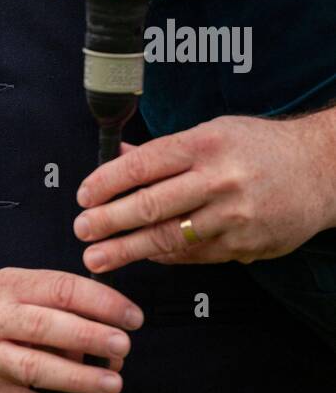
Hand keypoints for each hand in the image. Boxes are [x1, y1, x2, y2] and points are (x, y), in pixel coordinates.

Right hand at [0, 266, 143, 392]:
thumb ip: (57, 311)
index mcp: (10, 286)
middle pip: (46, 324)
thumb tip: (105, 339)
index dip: (100, 301)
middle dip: (89, 334)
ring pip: (37, 368)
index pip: (60, 287)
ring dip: (79, 377)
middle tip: (123, 345)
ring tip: (111, 383)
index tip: (131, 316)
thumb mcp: (15, 298)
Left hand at [73, 114, 331, 272]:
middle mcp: (217, 180)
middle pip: (151, 205)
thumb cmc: (257, 146)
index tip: (83, 196)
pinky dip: (165, 257)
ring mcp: (233, 217)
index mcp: (204, 144)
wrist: (319, 171)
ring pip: (170, 237)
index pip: (144, 165)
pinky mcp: (245, 246)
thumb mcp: (211, 131)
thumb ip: (164, 149)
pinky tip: (143, 257)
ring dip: (129, 250)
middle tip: (81, 231)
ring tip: (98, 260)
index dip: (107, 182)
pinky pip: (194, 255)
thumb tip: (118, 155)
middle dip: (109, 222)